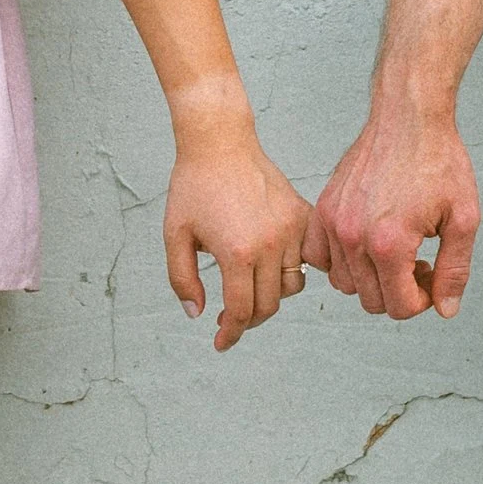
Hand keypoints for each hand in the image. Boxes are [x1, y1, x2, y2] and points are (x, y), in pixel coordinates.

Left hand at [163, 121, 310, 350]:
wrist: (220, 141)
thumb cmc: (194, 186)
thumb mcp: (174, 235)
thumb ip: (182, 280)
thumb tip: (198, 314)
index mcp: (238, 253)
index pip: (241, 312)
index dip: (229, 334)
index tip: (220, 342)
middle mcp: (270, 244)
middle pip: (268, 305)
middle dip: (247, 320)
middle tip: (229, 318)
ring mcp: (290, 228)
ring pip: (291, 285)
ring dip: (271, 296)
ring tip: (249, 289)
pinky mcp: (301, 213)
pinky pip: (308, 256)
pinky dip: (295, 268)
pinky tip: (274, 267)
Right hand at [304, 102, 478, 320]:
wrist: (409, 115)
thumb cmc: (436, 158)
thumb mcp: (463, 217)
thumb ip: (455, 270)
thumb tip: (445, 308)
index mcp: (389, 243)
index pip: (399, 307)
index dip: (422, 300)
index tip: (431, 274)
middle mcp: (354, 236)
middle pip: (371, 300)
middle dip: (399, 290)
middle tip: (417, 262)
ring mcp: (334, 221)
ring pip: (344, 283)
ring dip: (370, 278)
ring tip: (393, 252)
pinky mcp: (324, 206)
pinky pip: (318, 257)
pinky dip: (337, 261)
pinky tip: (362, 245)